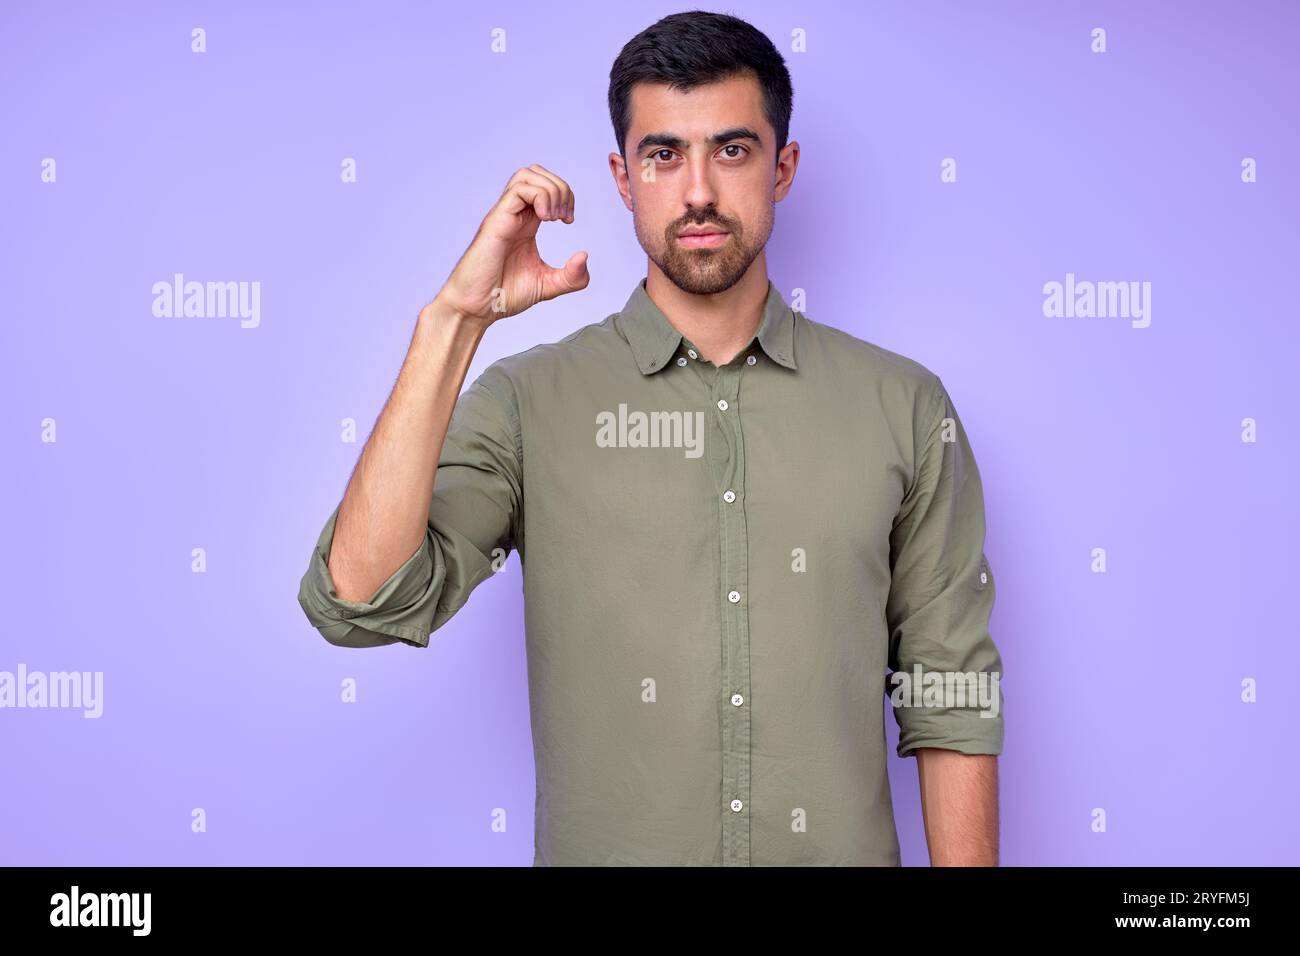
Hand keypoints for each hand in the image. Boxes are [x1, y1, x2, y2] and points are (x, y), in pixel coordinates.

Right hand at [435, 164, 588, 322]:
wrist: (477, 308)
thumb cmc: (503, 295)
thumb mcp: (548, 286)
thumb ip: (571, 276)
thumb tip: (584, 255)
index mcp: (525, 223)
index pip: (545, 187)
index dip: (564, 195)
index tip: (568, 221)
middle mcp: (514, 214)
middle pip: (536, 172)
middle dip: (560, 187)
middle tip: (564, 217)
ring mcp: (504, 215)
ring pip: (526, 175)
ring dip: (550, 190)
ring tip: (554, 218)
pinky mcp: (497, 222)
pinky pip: (518, 191)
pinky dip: (540, 197)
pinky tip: (545, 220)